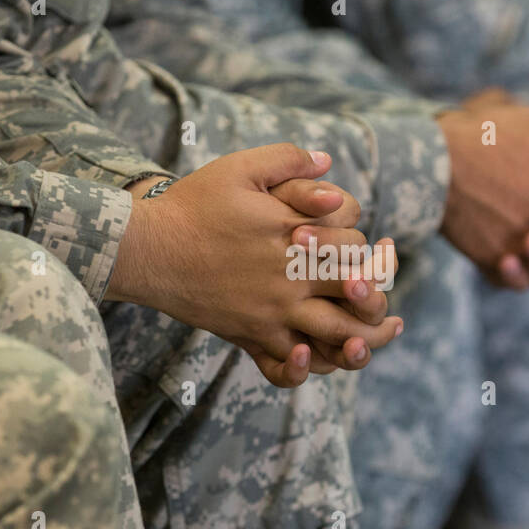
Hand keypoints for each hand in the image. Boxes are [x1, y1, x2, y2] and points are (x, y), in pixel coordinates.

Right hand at [110, 145, 403, 386]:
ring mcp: (271, 313)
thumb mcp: (240, 168)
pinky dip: (307, 369)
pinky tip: (315, 360)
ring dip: (364, 340)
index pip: (353, 244)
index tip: (364, 245)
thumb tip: (327, 163)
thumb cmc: (194, 204)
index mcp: (294, 236)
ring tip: (376, 336)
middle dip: (376, 292)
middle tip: (381, 292)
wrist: (147, 248)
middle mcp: (289, 278)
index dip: (364, 244)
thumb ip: (288, 160)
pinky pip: (286, 366)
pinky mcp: (249, 336)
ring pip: (334, 336)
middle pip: (356, 293)